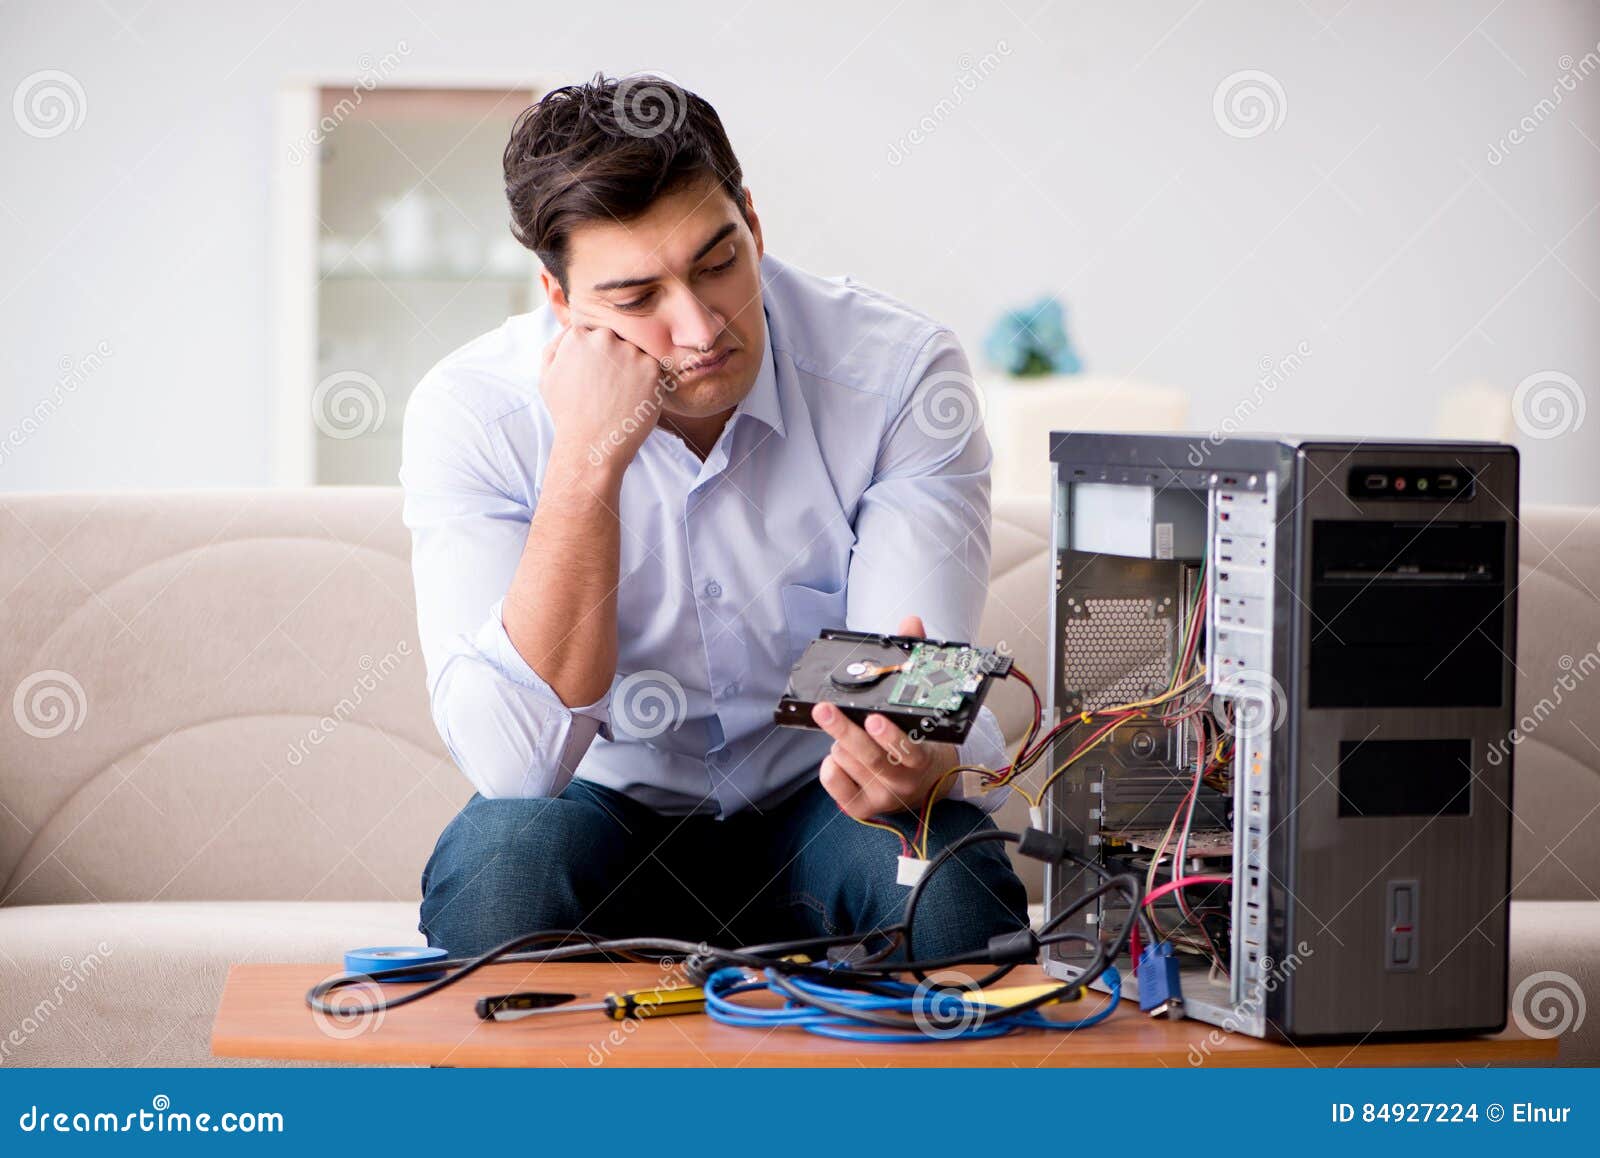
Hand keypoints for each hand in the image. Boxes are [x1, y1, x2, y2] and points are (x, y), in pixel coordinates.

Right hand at [539, 320, 666, 471]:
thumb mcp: (547, 375)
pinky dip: (647, 383)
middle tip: (609, 387)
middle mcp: (605, 338)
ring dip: (633, 369)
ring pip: (637, 353)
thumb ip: (556, 344)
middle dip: (616, 359)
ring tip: (620, 396)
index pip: (595, 333)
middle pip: (617, 339)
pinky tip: (633, 400)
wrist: (591, 446)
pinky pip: (654, 369)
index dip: (597, 356)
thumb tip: (572, 326)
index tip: (595, 376)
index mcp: (578, 335)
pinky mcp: (652, 368)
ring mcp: (631, 352)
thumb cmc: (567, 414)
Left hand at [812, 614, 962, 821]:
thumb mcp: (923, 706)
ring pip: (847, 761)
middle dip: (844, 731)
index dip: (890, 737)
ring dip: (841, 742)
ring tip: (851, 733)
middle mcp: (904, 779)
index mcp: (923, 756)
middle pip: (869, 756)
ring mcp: (882, 796)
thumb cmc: (919, 738)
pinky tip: (841, 756)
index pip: (908, 749)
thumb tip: (910, 622)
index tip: (875, 720)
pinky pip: (834, 780)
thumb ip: (914, 662)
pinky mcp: (861, 808)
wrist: (927, 782)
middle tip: (824, 710)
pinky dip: (831, 765)